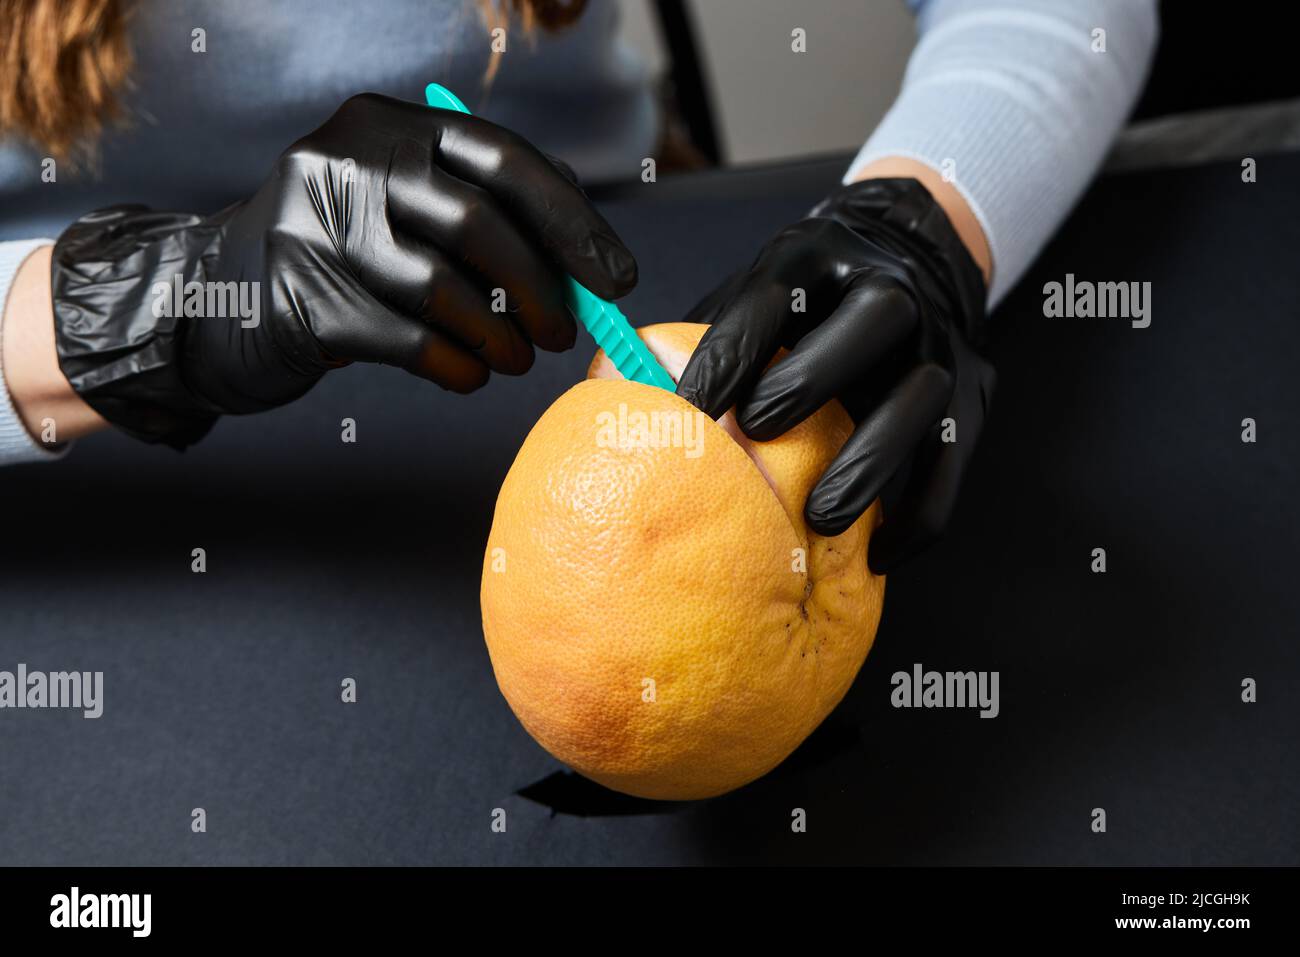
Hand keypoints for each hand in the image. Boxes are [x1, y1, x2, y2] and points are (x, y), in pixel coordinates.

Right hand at [51, 92, 636, 445]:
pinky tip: (469, 375)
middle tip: (564, 334)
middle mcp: (348, 159)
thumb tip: (588, 265)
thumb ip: (484, 217)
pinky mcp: (297, 297)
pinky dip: (454, 365)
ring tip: (515, 362)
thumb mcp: (403, 209)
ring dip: (498, 338)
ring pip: (441, 286)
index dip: (570, 220)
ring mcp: (314, 225)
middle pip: (477, 221)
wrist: (215, 297)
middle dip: (540, 289)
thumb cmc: (344, 257)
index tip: (614, 278)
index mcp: (389, 125)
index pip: (503, 157)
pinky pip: (405, 339)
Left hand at [675, 178, 993, 573]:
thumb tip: (611, 384)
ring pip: (921, 400)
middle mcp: (890, 292)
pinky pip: (953, 465)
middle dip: (810, 383)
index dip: (726, 354)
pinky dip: (918, 518)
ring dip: (870, 463)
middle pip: (871, 323)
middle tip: (756, 436)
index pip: (770, 299)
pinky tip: (876, 556)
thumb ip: (698, 336)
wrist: (916, 250)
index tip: (684, 410)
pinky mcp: (974, 397)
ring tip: (821, 518)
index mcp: (819, 259)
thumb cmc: (809, 295)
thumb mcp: (756, 291)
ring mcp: (943, 344)